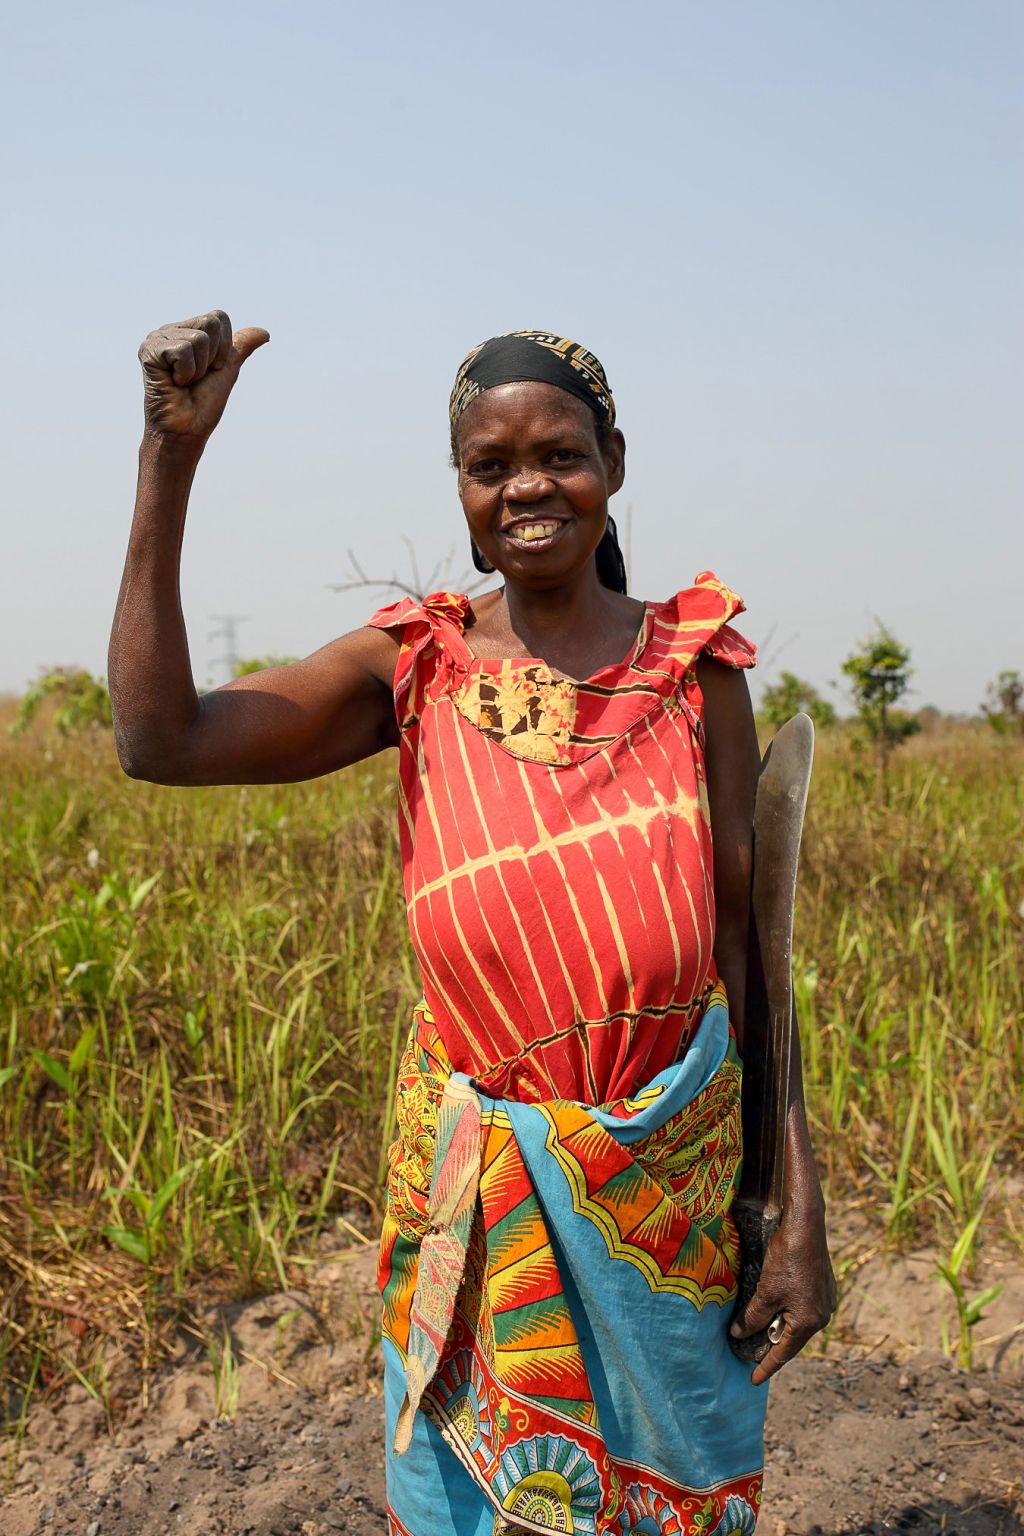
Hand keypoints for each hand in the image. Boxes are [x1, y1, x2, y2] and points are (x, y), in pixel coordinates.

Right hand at [138, 310, 268, 440]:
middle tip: (195, 377)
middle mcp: (169, 331)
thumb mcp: (227, 370)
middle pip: (210, 324)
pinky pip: (183, 351)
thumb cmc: (203, 404)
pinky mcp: (149, 351)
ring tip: (183, 382)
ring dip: (198, 369)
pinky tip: (174, 383)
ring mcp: (156, 339)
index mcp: (186, 331)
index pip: (219, 318)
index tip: (211, 370)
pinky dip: (186, 373)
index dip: (224, 349)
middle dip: (212, 357)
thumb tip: (265, 332)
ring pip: (199, 339)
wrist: (186, 430)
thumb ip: (240, 348)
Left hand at [729, 1199, 836, 1385]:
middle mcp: (822, 1315)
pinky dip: (788, 1314)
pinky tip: (776, 1309)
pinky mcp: (823, 1286)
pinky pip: (804, 1309)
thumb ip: (753, 1317)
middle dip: (773, 1348)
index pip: (784, 1353)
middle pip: (793, 1339)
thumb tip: (738, 1335)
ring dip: (780, 1329)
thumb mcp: (766, 1292)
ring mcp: (825, 1300)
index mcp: (809, 1322)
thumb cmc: (786, 1259)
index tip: (753, 1380)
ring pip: (798, 1323)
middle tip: (753, 1356)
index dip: (767, 1366)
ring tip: (761, 1333)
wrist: (806, 1225)